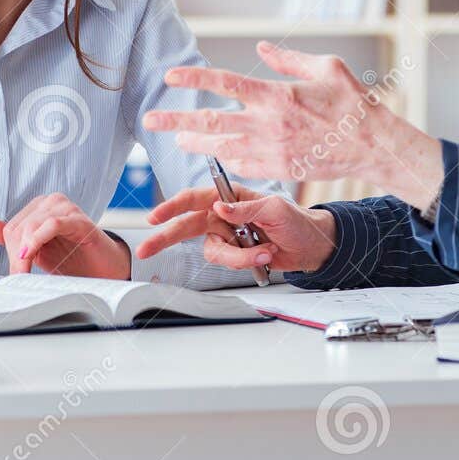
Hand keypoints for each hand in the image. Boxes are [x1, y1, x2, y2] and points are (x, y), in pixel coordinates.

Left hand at [0, 193, 131, 278]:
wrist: (102, 270)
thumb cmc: (73, 258)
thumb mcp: (36, 249)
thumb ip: (11, 236)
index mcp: (40, 207)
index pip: (12, 227)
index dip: (9, 251)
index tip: (14, 271)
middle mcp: (52, 203)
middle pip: (20, 227)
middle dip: (16, 254)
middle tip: (18, 275)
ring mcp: (66, 208)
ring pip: (33, 224)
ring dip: (26, 250)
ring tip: (26, 269)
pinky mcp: (79, 220)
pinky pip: (53, 224)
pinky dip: (38, 239)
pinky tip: (32, 253)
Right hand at [136, 185, 337, 273]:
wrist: (312, 246)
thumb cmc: (296, 220)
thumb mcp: (274, 209)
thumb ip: (245, 209)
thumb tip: (219, 207)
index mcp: (229, 196)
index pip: (195, 198)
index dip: (173, 207)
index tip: (155, 217)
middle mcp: (223, 215)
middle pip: (187, 226)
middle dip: (166, 237)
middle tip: (146, 249)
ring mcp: (227, 236)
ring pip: (213, 252)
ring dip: (238, 256)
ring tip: (264, 251)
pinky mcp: (235, 255)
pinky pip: (228, 263)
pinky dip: (246, 262)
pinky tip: (265, 256)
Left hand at [141, 41, 443, 208]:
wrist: (372, 146)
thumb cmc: (352, 103)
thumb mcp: (326, 67)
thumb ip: (288, 59)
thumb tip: (261, 48)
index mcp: (276, 94)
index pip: (225, 83)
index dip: (194, 78)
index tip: (170, 76)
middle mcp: (268, 123)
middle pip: (211, 121)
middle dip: (177, 120)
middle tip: (151, 118)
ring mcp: (271, 150)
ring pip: (221, 147)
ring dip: (195, 142)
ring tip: (176, 138)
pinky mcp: (279, 169)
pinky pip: (242, 165)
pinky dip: (224, 159)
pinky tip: (213, 153)